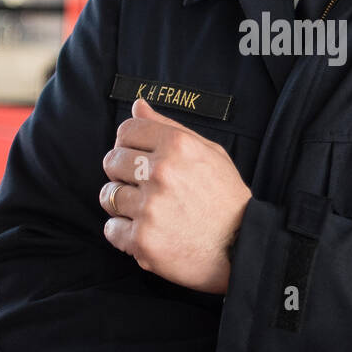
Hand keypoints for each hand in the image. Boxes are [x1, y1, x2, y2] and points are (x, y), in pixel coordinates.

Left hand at [100, 98, 250, 293]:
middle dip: (122, 173)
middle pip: (112, 161)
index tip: (137, 157)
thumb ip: (169, 127)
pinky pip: (111, 229)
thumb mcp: (209, 153)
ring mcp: (150, 208)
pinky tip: (146, 232)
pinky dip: (123, 233)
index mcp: (177, 146)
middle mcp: (161, 172)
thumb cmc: (226, 198)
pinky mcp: (142, 240)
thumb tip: (137, 105)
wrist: (243, 246)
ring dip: (122, 204)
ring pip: (108, 195)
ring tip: (147, 211)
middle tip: (143, 187)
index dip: (128, 143)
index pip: (126, 130)